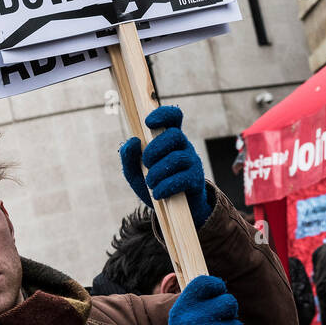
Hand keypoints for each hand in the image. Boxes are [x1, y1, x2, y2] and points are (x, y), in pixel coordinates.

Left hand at [119, 106, 210, 225]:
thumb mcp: (134, 172)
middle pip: (175, 135)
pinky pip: (183, 178)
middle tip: (146, 163)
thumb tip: (133, 141)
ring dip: (158, 172)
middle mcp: (183, 146)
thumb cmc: (153, 183)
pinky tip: (158, 193)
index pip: (173, 116)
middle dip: (155, 149)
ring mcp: (192, 162)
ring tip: (150, 183)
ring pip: (177, 157)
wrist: (170, 210)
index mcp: (169, 138)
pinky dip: (166, 186)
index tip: (148, 122)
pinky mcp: (196, 179)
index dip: (163, 114)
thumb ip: (129, 156)